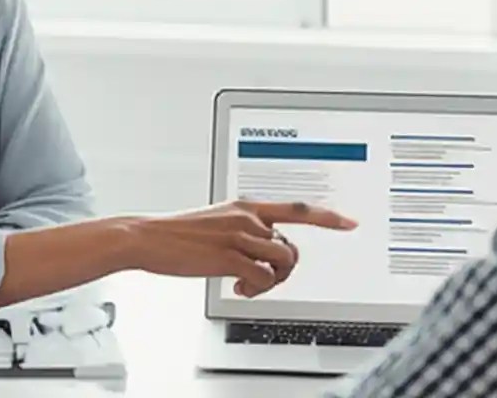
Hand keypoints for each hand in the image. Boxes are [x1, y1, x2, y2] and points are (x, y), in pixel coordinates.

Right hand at [123, 200, 357, 297]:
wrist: (147, 237)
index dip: (327, 217)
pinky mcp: (228, 255)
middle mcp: (247, 217)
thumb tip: (263, 251)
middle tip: (259, 279)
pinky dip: (255, 289)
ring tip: (246, 284)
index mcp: (246, 206)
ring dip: (270, 281)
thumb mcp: (216, 221)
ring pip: (282, 262)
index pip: (297, 208)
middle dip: (281, 269)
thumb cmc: (177, 234)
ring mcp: (239, 235)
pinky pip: (262, 278)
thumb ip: (243, 229)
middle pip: (291, 247)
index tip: (349, 222)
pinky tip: (236, 288)